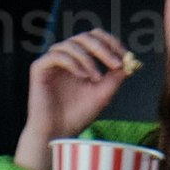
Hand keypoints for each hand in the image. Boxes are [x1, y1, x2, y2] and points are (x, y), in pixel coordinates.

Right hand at [19, 27, 140, 155]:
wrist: (57, 133)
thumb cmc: (77, 115)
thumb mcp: (102, 95)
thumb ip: (114, 78)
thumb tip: (131, 62)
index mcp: (80, 59)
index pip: (96, 38)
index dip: (111, 43)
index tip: (126, 57)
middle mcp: (65, 56)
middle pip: (85, 37)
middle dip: (103, 48)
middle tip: (116, 64)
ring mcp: (51, 61)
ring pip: (71, 44)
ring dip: (89, 59)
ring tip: (96, 78)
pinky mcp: (39, 68)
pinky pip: (57, 55)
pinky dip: (73, 63)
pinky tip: (82, 76)